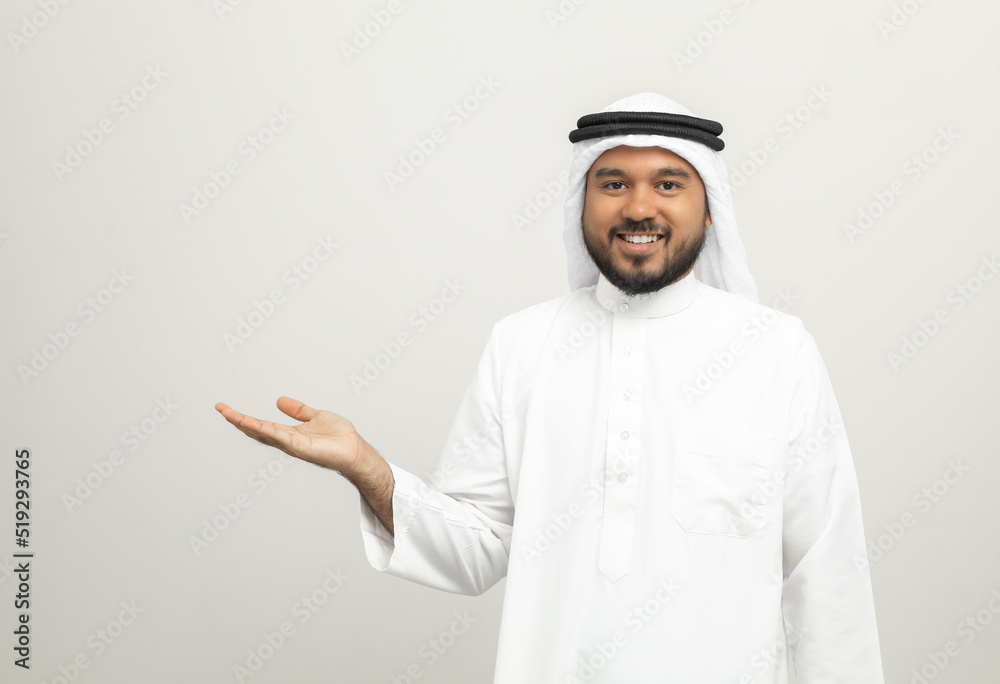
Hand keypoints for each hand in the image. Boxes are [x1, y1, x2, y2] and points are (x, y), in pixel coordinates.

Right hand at [215, 396, 366, 476]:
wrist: (355, 449)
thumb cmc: (338, 437)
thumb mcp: (315, 416)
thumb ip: (298, 410)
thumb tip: (279, 400)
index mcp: (288, 434)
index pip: (261, 425)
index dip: (244, 418)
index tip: (227, 409)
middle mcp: (286, 441)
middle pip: (256, 431)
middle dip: (237, 420)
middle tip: (220, 408)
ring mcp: (291, 445)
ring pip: (263, 433)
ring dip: (244, 423)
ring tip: (228, 413)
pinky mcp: (300, 447)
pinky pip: (278, 436)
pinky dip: (264, 430)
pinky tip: (250, 423)